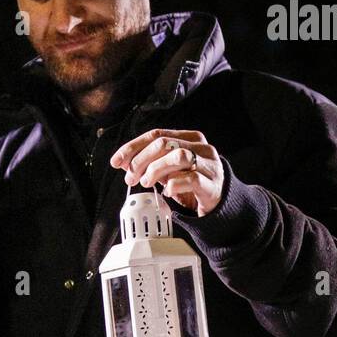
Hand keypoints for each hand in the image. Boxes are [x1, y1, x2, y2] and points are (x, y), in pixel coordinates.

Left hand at [109, 128, 224, 215]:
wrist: (219, 203)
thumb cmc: (191, 183)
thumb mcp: (168, 169)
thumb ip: (150, 162)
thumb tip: (124, 162)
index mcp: (189, 138)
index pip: (156, 134)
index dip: (133, 147)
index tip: (117, 161)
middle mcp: (201, 147)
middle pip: (164, 144)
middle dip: (140, 161)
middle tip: (131, 178)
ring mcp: (209, 165)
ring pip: (178, 156)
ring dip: (155, 170)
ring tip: (147, 182)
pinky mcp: (212, 184)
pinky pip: (190, 179)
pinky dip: (173, 185)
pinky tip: (167, 191)